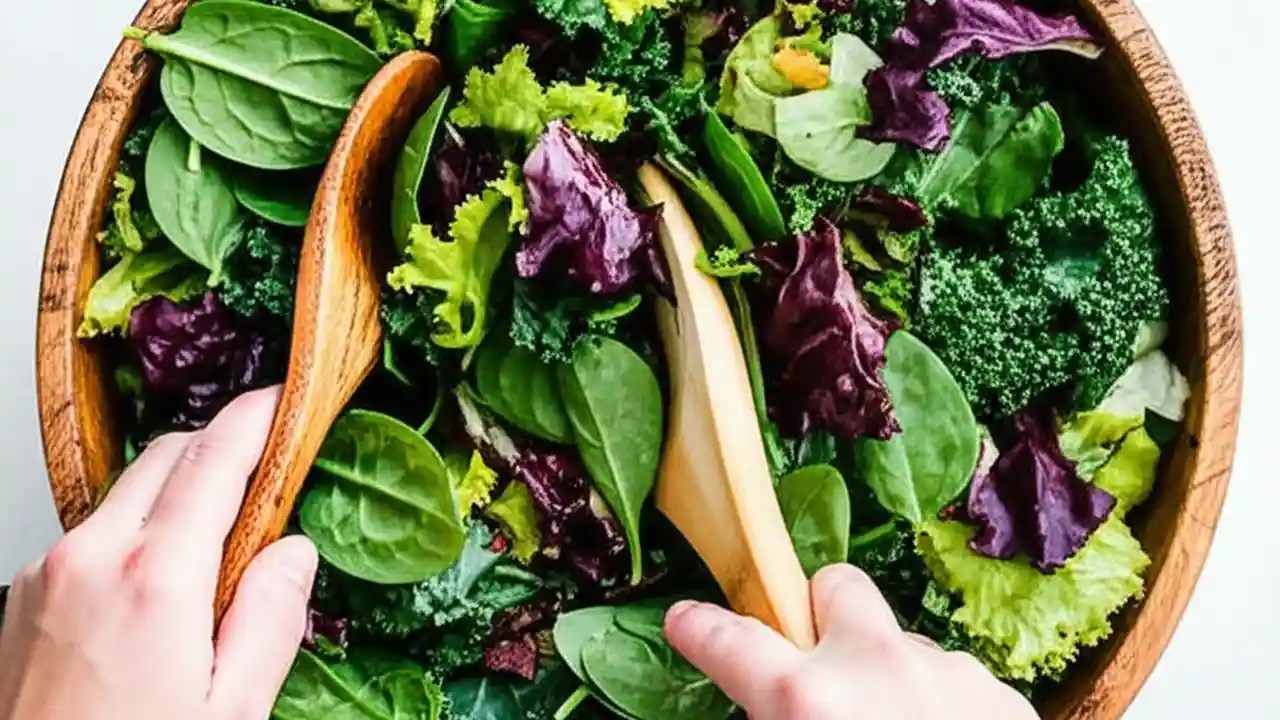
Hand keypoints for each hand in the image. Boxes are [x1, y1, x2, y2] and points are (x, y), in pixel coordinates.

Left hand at [0, 388, 315, 719]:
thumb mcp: (232, 710)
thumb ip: (271, 618)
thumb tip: (293, 554)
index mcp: (155, 578)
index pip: (217, 459)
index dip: (259, 419)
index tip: (286, 402)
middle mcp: (91, 558)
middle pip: (167, 456)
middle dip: (222, 450)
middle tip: (268, 481)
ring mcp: (48, 574)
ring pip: (128, 493)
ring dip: (178, 495)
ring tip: (218, 555)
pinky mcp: (25, 595)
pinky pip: (95, 533)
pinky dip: (138, 532)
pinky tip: (162, 589)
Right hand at [664, 564, 1037, 719]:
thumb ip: (777, 716)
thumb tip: (770, 707)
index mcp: (807, 699)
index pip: (728, 639)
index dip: (701, 630)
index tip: (688, 623)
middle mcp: (876, 668)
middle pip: (835, 587)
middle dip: (820, 616)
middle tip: (818, 668)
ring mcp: (948, 675)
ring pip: (901, 646)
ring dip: (887, 679)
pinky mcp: (1003, 698)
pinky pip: (955, 684)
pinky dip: (941, 709)